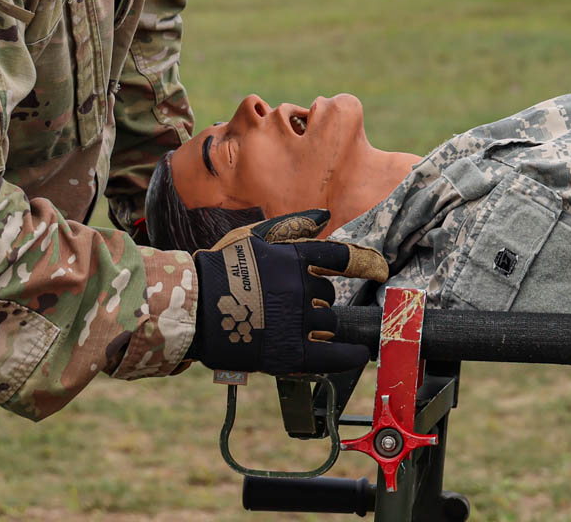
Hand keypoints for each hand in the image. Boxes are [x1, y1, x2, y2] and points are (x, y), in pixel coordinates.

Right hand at [191, 211, 388, 374]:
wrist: (189, 308)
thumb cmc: (219, 269)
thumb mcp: (253, 237)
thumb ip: (292, 226)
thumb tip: (325, 215)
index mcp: (294, 257)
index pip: (343, 258)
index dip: (367, 264)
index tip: (381, 270)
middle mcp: (299, 288)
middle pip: (329, 296)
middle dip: (318, 301)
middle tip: (292, 306)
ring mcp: (294, 321)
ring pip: (327, 323)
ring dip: (322, 325)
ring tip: (299, 327)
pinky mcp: (286, 352)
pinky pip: (329, 355)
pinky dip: (347, 355)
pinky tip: (358, 354)